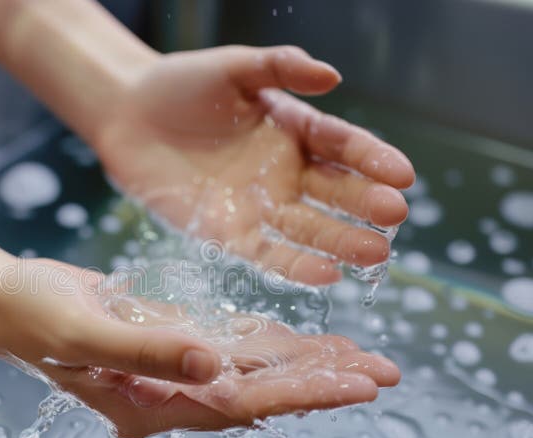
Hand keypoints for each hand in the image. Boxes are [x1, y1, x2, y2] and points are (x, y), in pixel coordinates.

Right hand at [0, 258, 398, 437]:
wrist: (5, 300)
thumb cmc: (33, 317)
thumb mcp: (84, 334)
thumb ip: (149, 352)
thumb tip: (216, 366)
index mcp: (151, 404)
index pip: (242, 405)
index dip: (302, 394)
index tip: (358, 385)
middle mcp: (169, 394)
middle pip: (259, 392)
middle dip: (320, 382)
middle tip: (383, 373)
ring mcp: (172, 369)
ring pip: (250, 370)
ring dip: (303, 362)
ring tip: (359, 356)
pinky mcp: (171, 340)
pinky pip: (229, 344)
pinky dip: (268, 341)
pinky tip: (303, 336)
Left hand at [95, 45, 414, 284]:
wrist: (128, 116)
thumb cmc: (182, 85)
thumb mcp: (234, 67)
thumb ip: (280, 67)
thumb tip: (332, 76)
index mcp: (294, 131)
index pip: (342, 145)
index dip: (372, 159)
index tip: (403, 174)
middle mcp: (284, 173)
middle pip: (334, 192)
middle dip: (364, 204)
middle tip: (394, 215)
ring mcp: (259, 206)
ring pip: (308, 228)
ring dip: (340, 241)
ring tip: (376, 253)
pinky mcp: (227, 234)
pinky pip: (266, 253)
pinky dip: (295, 266)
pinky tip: (326, 274)